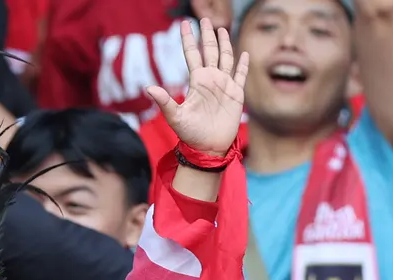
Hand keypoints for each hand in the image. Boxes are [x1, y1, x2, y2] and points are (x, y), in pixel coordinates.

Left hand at [147, 19, 248, 155]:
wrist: (208, 148)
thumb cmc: (190, 134)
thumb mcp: (175, 117)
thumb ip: (164, 101)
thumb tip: (148, 88)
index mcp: (196, 81)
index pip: (192, 54)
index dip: (189, 39)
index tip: (185, 23)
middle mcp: (210, 80)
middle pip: (210, 51)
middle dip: (207, 35)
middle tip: (205, 18)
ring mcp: (224, 86)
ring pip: (225, 58)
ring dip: (225, 44)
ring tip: (222, 29)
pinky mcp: (236, 95)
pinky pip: (240, 76)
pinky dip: (243, 64)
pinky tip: (244, 53)